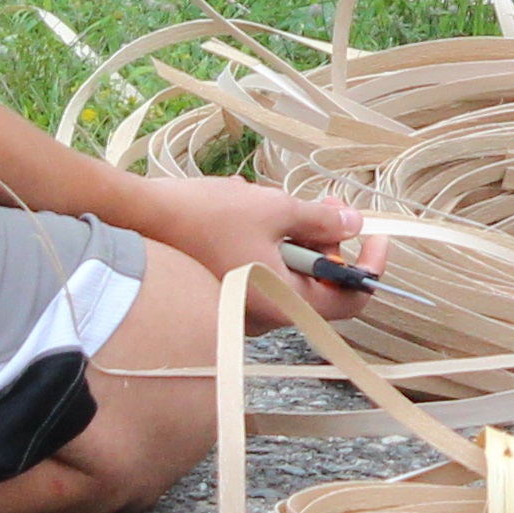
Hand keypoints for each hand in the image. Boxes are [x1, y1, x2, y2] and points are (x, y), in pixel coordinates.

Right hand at [155, 179, 382, 321]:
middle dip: (328, 238)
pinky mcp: (225, 289)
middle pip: (319, 282)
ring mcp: (243, 304)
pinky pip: (264, 267)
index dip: (369, 268)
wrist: (138, 219)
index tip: (375, 235)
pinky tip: (251, 209)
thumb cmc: (204, 216)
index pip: (348, 301)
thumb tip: (354, 224)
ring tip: (283, 198)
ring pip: (291, 271)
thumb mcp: (273, 209)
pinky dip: (271, 241)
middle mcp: (265, 314)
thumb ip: (319, 220)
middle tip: (328, 202)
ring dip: (299, 234)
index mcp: (282, 303)